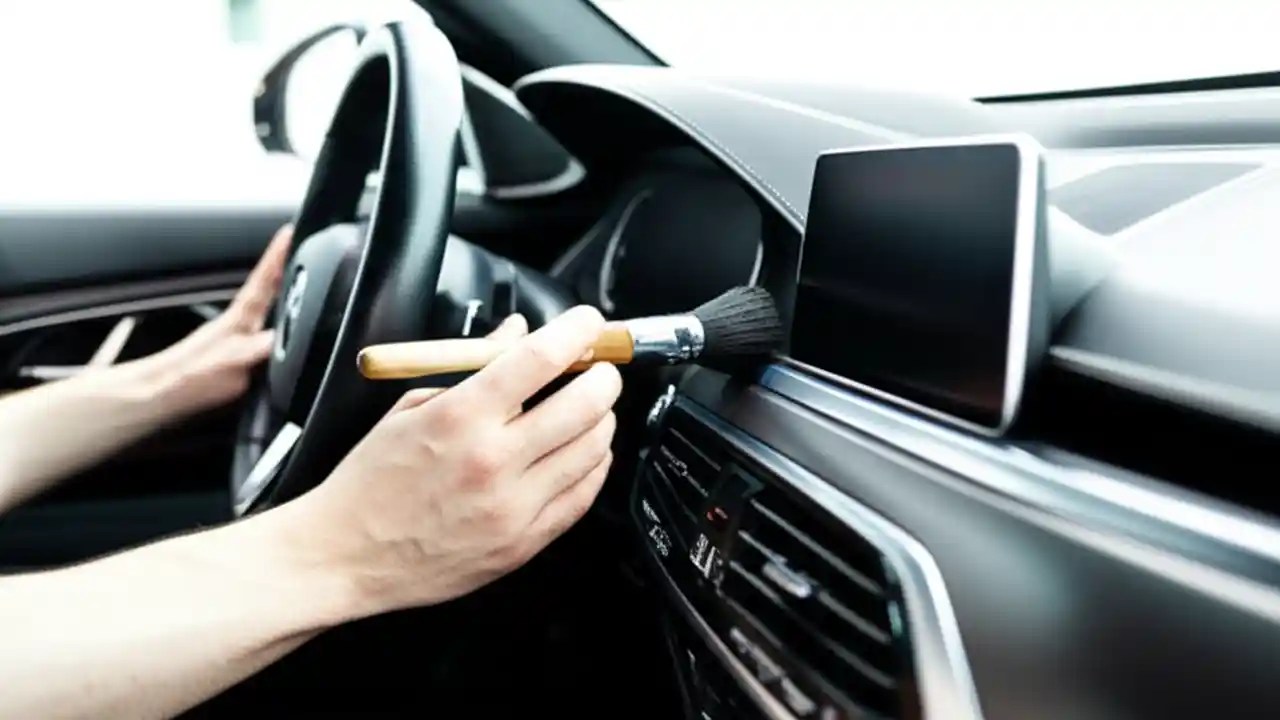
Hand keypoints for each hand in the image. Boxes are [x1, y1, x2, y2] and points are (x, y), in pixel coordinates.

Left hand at [143, 224, 291, 416]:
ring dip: (281, 298)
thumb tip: (291, 337)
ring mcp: (234, 341)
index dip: (278, 255)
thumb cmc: (192, 378)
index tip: (289, 231)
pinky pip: (264, 338)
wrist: (160, 396)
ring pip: (264, 312)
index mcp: (239, 319)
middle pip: (267, 291)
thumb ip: (264, 347)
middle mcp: (238, 325)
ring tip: (298, 286)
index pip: (263, 280)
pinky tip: (283, 339)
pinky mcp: (233, 360)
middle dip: (285, 271)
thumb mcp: (235, 362)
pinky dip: (277, 330)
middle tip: (303, 253)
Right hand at [281, 306, 619, 616]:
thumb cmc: (372, 480)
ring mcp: (512, 507)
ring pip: (593, 450)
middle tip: (600, 367)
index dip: (577, 331)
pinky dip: (593, 466)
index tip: (588, 322)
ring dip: (602, 419)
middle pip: (584, 404)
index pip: (541, 359)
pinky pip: (582, 496)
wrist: (344, 556)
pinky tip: (584, 453)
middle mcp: (492, 461)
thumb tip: (515, 335)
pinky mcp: (522, 543)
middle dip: (604, 376)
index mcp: (460, 417)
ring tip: (591, 409)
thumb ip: (471, 368)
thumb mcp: (410, 406)